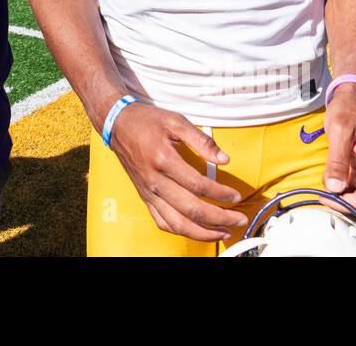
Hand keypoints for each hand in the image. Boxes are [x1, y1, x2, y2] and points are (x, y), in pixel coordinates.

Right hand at [106, 102, 245, 240]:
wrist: (117, 124)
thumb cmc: (147, 121)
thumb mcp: (176, 121)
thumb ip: (201, 140)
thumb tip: (224, 159)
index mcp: (163, 160)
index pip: (198, 185)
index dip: (221, 194)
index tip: (236, 195)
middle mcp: (154, 181)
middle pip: (191, 209)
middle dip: (219, 218)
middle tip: (238, 219)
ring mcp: (148, 192)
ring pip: (177, 223)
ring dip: (203, 232)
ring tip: (222, 232)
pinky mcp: (144, 197)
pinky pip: (162, 222)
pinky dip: (181, 231)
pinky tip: (196, 230)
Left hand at [322, 85, 355, 213]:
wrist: (355, 95)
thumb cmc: (347, 109)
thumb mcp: (338, 130)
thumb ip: (337, 160)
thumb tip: (334, 189)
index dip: (347, 206)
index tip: (324, 198)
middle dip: (344, 204)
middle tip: (320, 196)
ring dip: (343, 197)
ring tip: (322, 189)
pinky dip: (344, 188)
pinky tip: (330, 180)